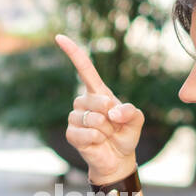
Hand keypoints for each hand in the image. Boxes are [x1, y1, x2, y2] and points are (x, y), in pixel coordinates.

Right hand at [55, 34, 143, 184]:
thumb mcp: (136, 119)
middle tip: (114, 125)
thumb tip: (113, 112)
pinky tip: (99, 142)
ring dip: (105, 129)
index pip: (84, 69)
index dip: (73, 52)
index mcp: (98, 92)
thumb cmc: (125, 134)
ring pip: (91, 119)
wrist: (118, 158)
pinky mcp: (71, 134)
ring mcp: (75, 118)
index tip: (59, 37)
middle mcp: (83, 102)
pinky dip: (98, 139)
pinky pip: (87, 134)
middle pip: (96, 101)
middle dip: (110, 115)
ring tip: (106, 134)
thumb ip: (130, 111)